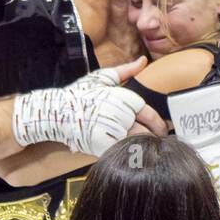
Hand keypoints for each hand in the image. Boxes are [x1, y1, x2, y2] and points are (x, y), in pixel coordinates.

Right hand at [13, 57, 163, 156]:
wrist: (56, 111)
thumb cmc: (79, 94)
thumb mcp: (102, 78)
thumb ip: (126, 71)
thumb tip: (143, 60)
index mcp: (125, 98)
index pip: (150, 114)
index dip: (158, 124)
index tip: (162, 131)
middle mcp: (121, 114)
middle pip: (147, 132)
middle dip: (153, 140)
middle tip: (158, 146)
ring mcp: (113, 130)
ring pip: (137, 144)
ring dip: (143, 150)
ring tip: (147, 154)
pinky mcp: (103, 146)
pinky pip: (123, 154)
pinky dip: (129, 157)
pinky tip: (131, 159)